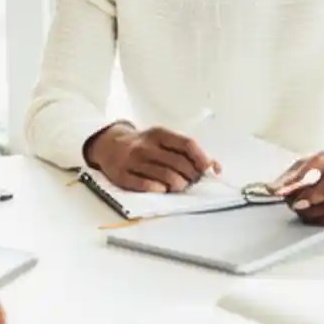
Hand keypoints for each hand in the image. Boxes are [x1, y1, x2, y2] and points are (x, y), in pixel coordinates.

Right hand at [86, 123, 219, 192]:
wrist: (107, 144)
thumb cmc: (143, 145)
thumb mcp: (162, 140)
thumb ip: (186, 150)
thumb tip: (215, 166)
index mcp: (158, 134)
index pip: (186, 145)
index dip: (201, 158)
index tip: (208, 169)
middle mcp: (145, 146)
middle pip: (178, 163)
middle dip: (191, 176)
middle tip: (190, 181)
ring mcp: (132, 160)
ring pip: (165, 176)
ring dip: (178, 185)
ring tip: (178, 186)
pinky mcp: (121, 175)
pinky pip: (144, 185)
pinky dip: (158, 189)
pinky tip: (162, 189)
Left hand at [268, 150, 323, 226]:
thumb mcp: (305, 165)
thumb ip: (289, 177)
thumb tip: (271, 189)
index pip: (316, 166)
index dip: (298, 180)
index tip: (282, 192)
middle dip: (308, 199)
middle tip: (294, 205)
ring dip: (314, 212)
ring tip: (302, 211)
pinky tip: (315, 217)